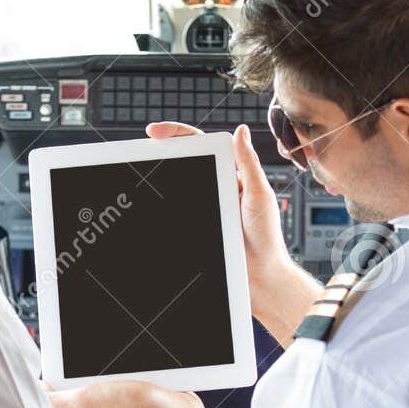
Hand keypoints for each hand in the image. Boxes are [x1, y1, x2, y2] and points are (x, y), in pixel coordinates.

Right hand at [146, 119, 292, 312]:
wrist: (260, 276)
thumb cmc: (266, 237)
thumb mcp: (259, 195)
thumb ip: (249, 163)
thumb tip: (241, 130)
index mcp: (232, 175)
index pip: (203, 145)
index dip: (178, 135)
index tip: (155, 132)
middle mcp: (217, 188)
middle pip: (184, 163)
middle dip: (161, 153)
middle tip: (142, 151)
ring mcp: (206, 207)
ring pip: (177, 188)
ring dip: (160, 181)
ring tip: (144, 175)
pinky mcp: (197, 228)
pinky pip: (175, 213)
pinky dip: (163, 207)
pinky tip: (150, 207)